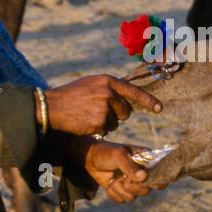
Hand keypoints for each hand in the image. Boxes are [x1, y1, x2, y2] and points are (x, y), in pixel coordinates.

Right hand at [44, 75, 161, 136]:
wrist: (52, 106)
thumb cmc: (71, 95)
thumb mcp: (91, 84)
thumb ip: (109, 88)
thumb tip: (128, 100)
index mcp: (107, 80)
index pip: (133, 91)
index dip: (148, 101)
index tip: (159, 109)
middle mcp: (108, 93)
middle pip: (126, 111)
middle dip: (117, 115)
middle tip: (98, 111)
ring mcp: (104, 108)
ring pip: (116, 122)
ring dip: (105, 123)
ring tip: (88, 115)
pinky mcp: (99, 122)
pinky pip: (106, 130)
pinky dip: (97, 129)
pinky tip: (85, 122)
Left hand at [75, 140, 152, 202]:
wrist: (90, 158)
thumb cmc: (106, 152)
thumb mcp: (119, 156)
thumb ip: (131, 167)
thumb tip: (144, 177)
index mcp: (147, 162)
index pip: (161, 174)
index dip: (157, 180)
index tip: (145, 180)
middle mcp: (142, 174)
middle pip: (147, 190)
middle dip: (133, 187)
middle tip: (124, 178)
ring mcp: (133, 184)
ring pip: (133, 197)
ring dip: (120, 189)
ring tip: (114, 177)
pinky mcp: (122, 191)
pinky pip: (121, 200)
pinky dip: (113, 193)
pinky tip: (110, 182)